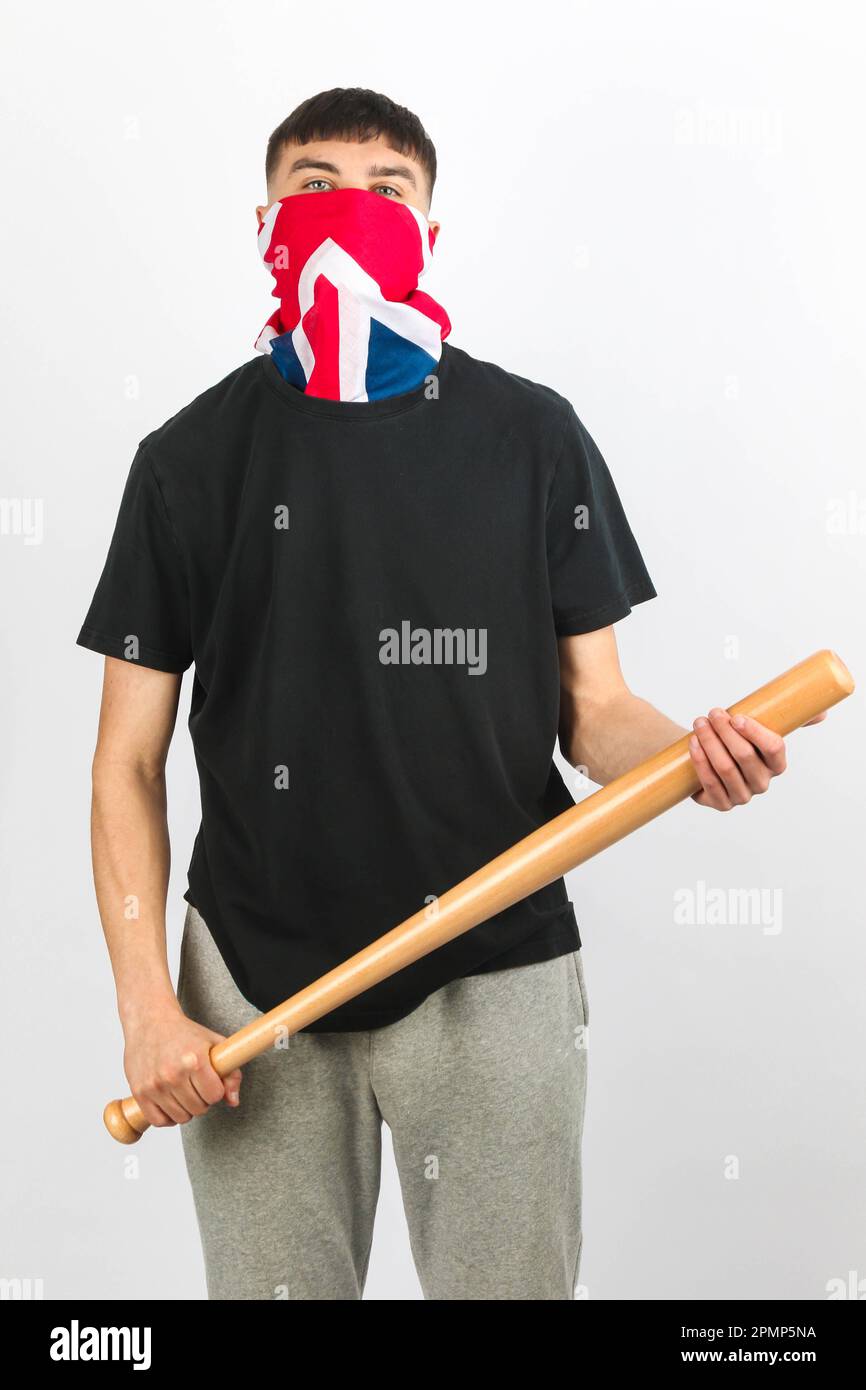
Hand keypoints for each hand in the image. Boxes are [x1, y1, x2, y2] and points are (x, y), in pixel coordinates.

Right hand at [122, 1000, 242, 1128]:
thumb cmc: (183, 1033)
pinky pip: (159, 1121)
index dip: (215, 1090)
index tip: (210, 1081)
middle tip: (195, 1085)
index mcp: (194, 1060)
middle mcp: (173, 1074)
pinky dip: (167, 1117)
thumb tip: (233, 1102)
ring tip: (182, 1091)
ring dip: (185, 1109)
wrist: (150, 1022)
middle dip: (201, 1099)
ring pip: (180, 1118)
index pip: (214, 1096)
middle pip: (199, 1109)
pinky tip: (169, 1102)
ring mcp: (155, 1084)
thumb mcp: (214, 1044)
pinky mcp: (139, 1092)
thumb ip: (230, 1073)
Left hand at [688, 707, 826, 810]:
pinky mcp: (721, 803)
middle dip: (725, 732)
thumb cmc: (737, 739)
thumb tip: (823, 713)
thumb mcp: (763, 728)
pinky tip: (694, 743)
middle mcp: (761, 783)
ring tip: (700, 723)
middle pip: (744, 757)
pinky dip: (700, 761)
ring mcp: (741, 796)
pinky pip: (710, 783)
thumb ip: (792, 720)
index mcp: (776, 764)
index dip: (755, 733)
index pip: (774, 748)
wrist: (709, 756)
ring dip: (710, 743)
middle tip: (712, 713)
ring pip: (725, 768)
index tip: (736, 716)